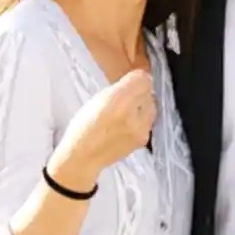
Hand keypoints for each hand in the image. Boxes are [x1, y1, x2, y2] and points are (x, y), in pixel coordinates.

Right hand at [49, 69, 155, 186]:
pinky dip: (140, 119)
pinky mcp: (143, 139)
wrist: (83, 157)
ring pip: (150, 106)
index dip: (134, 77)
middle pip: (148, 91)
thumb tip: (141, 78)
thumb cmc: (84, 126)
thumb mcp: (98, 98)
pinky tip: (125, 125)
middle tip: (121, 100)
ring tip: (123, 113)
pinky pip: (148, 120)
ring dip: (141, 105)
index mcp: (118, 102)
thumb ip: (122, 86)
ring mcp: (140, 130)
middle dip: (138, 92)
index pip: (143, 78)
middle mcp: (133, 116)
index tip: (126, 83)